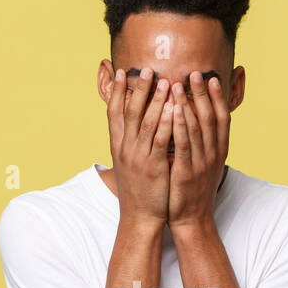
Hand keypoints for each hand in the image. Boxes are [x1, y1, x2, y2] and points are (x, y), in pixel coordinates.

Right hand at [107, 66, 173, 226]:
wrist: (139, 217)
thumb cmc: (137, 190)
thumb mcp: (128, 163)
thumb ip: (130, 142)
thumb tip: (133, 124)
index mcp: (118, 146)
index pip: (114, 112)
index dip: (117, 91)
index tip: (121, 72)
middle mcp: (125, 148)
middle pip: (130, 112)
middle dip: (138, 89)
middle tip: (146, 69)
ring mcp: (138, 157)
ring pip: (146, 122)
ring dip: (155, 100)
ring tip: (164, 81)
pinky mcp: (153, 166)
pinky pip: (161, 140)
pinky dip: (167, 122)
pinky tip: (174, 108)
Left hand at [167, 71, 228, 227]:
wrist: (191, 219)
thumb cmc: (193, 191)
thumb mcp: (204, 165)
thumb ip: (204, 145)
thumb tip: (200, 124)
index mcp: (219, 151)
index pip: (221, 118)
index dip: (216, 97)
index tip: (211, 78)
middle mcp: (213, 154)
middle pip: (209, 117)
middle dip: (202, 94)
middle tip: (194, 73)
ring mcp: (201, 163)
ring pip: (196, 127)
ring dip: (187, 103)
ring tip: (178, 83)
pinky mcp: (187, 171)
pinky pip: (184, 143)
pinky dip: (180, 125)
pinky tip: (173, 109)